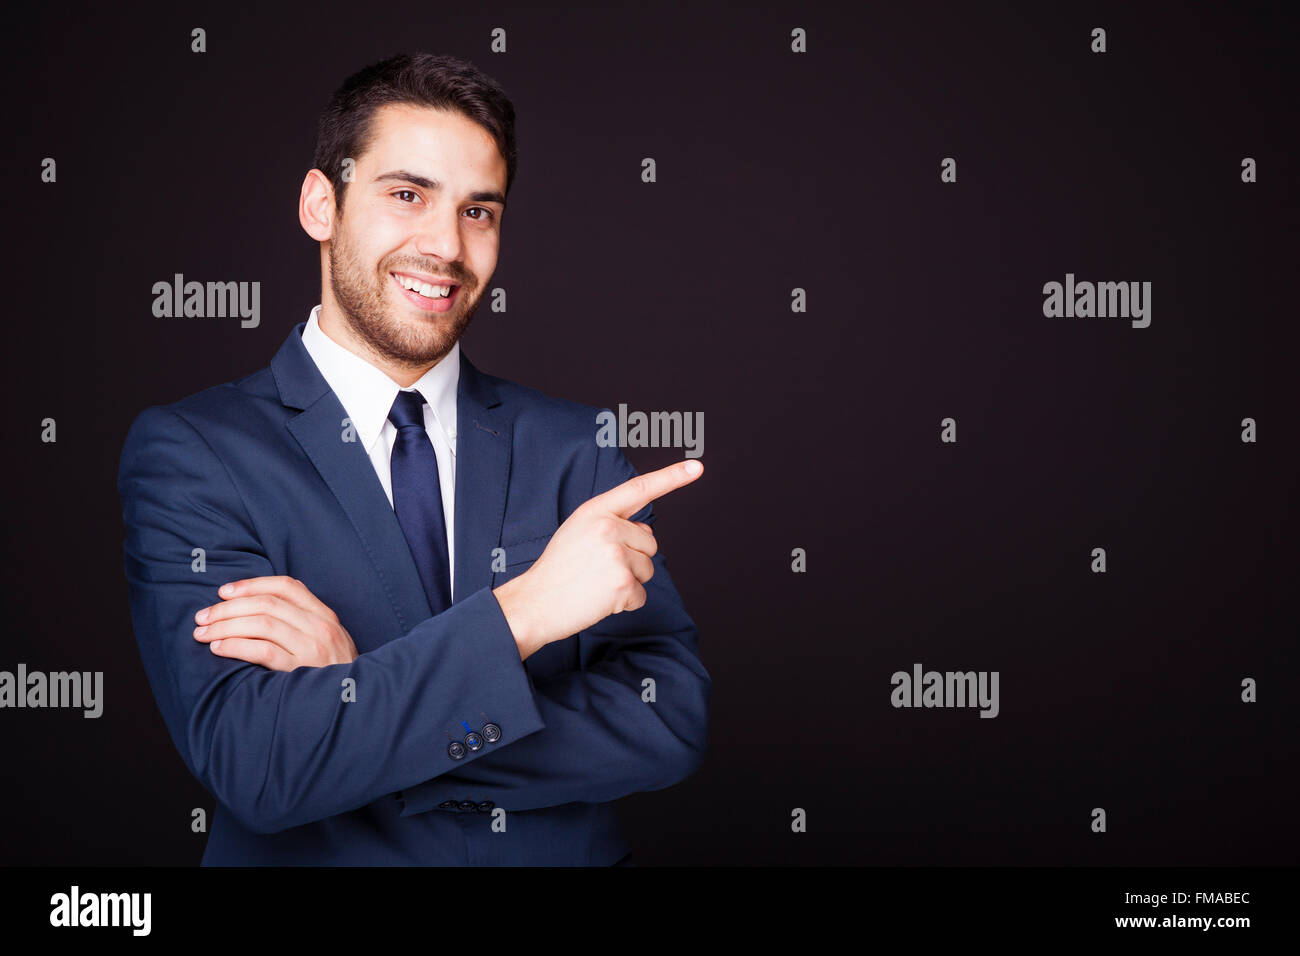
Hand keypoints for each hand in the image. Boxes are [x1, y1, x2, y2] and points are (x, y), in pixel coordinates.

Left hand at [193, 575, 358, 670]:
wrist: (357, 705)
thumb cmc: (333, 672)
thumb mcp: (328, 640)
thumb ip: (303, 622)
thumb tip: (255, 608)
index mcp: (325, 615)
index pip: (286, 586)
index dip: (251, 585)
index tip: (223, 592)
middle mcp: (320, 627)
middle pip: (267, 604)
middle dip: (228, 608)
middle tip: (202, 617)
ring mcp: (312, 648)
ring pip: (262, 624)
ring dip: (225, 625)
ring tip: (202, 633)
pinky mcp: (300, 671)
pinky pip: (263, 651)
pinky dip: (236, 646)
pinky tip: (218, 648)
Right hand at [493, 459, 702, 659]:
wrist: (534, 602)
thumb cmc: (558, 569)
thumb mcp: (579, 531)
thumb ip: (612, 523)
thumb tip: (646, 532)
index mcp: (596, 511)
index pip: (640, 489)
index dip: (671, 477)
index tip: (696, 467)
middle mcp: (608, 527)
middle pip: (650, 542)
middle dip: (633, 558)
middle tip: (599, 568)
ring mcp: (616, 555)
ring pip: (648, 569)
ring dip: (629, 581)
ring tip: (597, 583)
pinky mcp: (623, 583)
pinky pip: (641, 594)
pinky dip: (625, 602)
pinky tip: (600, 599)